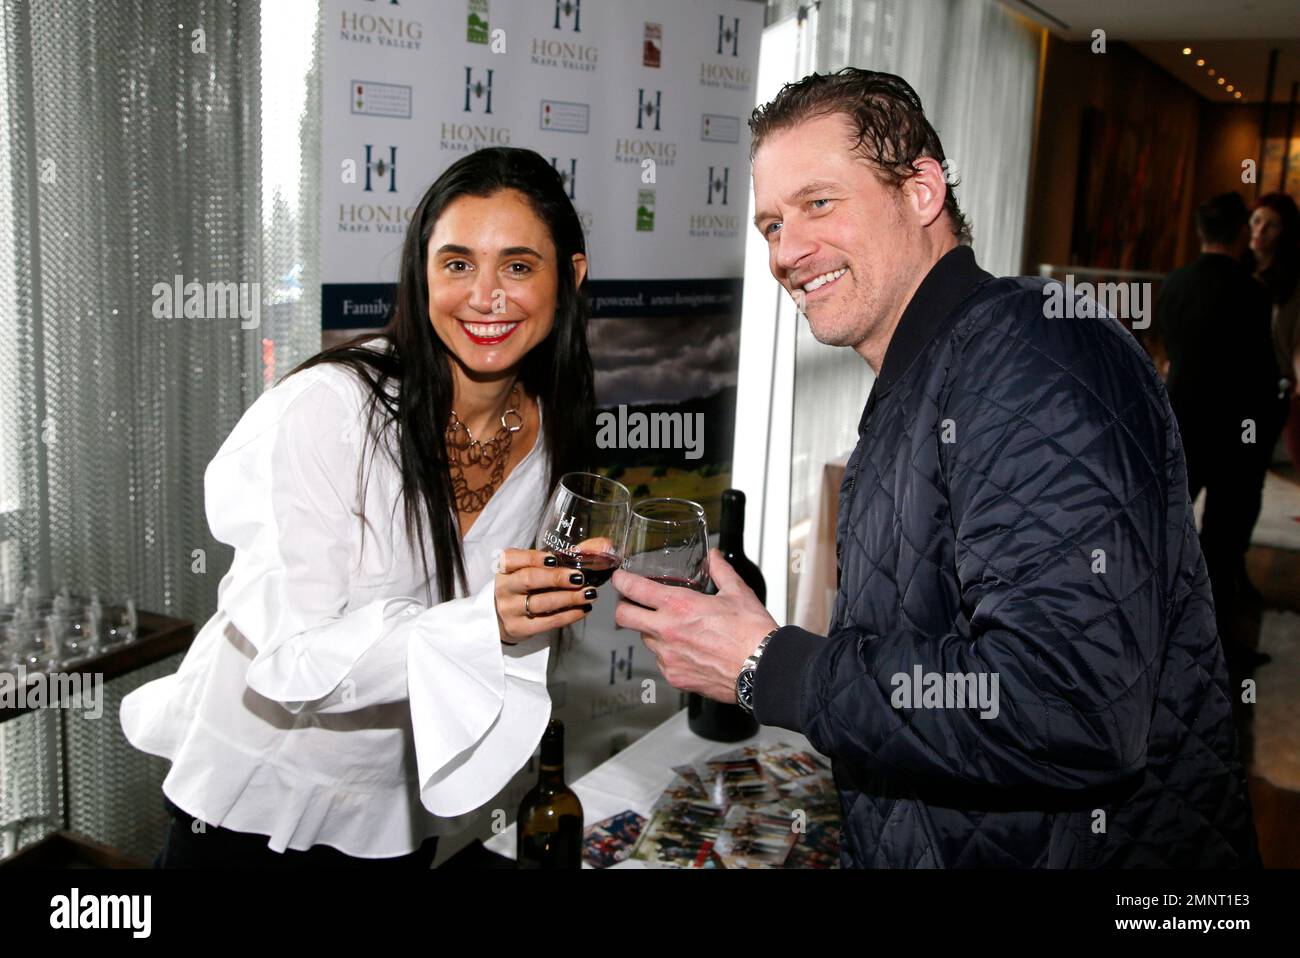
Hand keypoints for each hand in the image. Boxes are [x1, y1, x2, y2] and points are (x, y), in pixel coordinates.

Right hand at [495, 548, 595, 643]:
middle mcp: (503, 588)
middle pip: (529, 579)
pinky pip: (548, 621)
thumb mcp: (523, 571)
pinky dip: (569, 615)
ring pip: (542, 603)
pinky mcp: (519, 628)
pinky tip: (582, 609)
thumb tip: (581, 557)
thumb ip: (544, 564)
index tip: (555, 559)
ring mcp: (509, 610)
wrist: (500, 619)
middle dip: (557, 578)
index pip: (513, 558)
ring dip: (569, 598)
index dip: (534, 558)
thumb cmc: (520, 589)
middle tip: (579, 577)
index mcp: (503, 569)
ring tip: (588, 593)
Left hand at [612, 548, 777, 701]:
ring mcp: (669, 657)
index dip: (621, 581)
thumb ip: (720, 571)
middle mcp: (667, 631)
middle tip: (632, 604)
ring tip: (676, 629)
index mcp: (679, 606)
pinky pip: (662, 661)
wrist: (763, 669)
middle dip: (623, 608)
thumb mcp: (737, 592)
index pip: (634, 589)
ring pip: (645, 640)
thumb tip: (714, 557)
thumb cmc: (752, 633)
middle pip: (623, 618)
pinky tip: (689, 650)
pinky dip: (669, 654)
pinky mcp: (675, 677)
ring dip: (653, 632)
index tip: (620, 579)